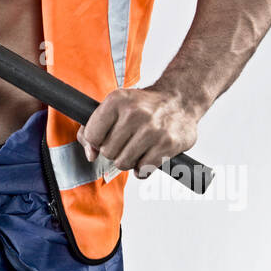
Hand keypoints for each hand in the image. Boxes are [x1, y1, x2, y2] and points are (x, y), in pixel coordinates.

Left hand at [76, 86, 200, 179]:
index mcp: (117, 100)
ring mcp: (152, 129)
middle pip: (107, 152)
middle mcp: (134, 113)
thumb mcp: (114, 106)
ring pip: (123, 163)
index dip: (96, 141)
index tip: (105, 138)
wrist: (180, 100)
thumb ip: (93, 128)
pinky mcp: (167, 144)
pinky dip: (142, 169)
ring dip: (128, 161)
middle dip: (114, 151)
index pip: (92, 136)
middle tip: (126, 141)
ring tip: (137, 148)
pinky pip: (143, 170)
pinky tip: (147, 156)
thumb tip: (90, 155)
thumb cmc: (143, 106)